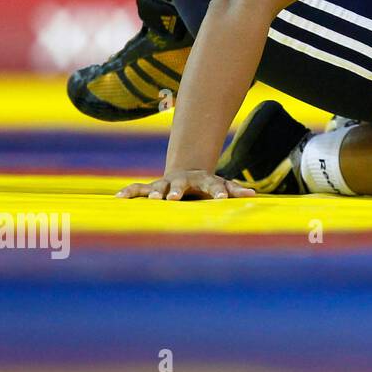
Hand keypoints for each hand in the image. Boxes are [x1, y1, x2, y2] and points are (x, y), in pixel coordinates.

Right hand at [116, 170, 256, 200]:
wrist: (187, 171)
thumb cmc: (208, 185)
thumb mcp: (222, 185)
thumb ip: (234, 190)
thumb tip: (253, 194)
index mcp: (203, 180)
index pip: (212, 185)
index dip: (217, 191)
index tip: (221, 199)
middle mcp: (183, 180)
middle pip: (180, 184)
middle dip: (176, 190)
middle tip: (173, 199)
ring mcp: (166, 183)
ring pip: (159, 187)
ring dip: (154, 193)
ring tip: (152, 200)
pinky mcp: (152, 187)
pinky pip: (138, 189)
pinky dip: (129, 192)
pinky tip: (118, 198)